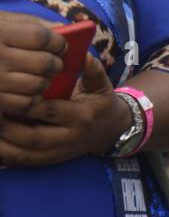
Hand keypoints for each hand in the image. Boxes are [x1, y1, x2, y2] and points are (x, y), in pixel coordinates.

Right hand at [0, 12, 66, 114]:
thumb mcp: (0, 21)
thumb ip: (29, 24)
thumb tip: (62, 31)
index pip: (41, 37)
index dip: (57, 41)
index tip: (61, 44)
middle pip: (44, 63)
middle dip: (56, 63)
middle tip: (55, 62)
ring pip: (38, 85)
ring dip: (46, 81)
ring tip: (43, 76)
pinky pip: (25, 103)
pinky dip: (33, 98)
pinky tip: (29, 90)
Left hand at [0, 50, 128, 165]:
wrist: (110, 131)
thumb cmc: (100, 102)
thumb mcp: (101, 84)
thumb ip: (92, 68)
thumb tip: (82, 55)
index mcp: (81, 116)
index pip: (50, 111)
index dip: (27, 103)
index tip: (8, 92)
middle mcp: (69, 138)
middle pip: (33, 137)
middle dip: (8, 125)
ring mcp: (59, 152)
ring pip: (25, 153)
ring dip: (3, 141)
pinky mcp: (50, 160)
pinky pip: (24, 161)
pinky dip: (6, 153)